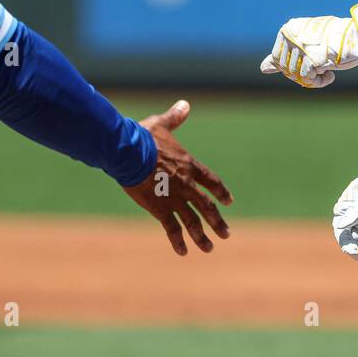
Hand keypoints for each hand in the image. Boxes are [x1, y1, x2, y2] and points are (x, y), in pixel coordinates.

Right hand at [123, 100, 232, 255]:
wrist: (128, 152)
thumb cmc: (143, 137)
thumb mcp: (162, 125)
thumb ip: (175, 118)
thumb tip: (185, 104)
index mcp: (189, 165)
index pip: (211, 181)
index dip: (220, 192)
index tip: (228, 202)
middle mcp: (186, 184)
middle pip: (207, 206)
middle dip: (217, 221)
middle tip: (226, 234)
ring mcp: (174, 198)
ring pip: (192, 221)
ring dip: (202, 236)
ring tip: (210, 248)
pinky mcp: (159, 208)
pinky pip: (171, 228)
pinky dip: (178, 241)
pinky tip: (184, 252)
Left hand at [260, 14, 357, 88]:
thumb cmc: (335, 39)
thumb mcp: (307, 44)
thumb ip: (284, 55)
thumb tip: (262, 68)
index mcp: (288, 29)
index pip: (277, 59)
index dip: (293, 67)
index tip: (310, 62)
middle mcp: (291, 36)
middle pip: (286, 69)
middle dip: (303, 74)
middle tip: (320, 68)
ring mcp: (300, 47)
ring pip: (295, 76)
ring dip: (312, 78)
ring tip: (326, 70)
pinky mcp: (311, 59)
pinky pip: (308, 79)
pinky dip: (320, 81)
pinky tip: (330, 74)